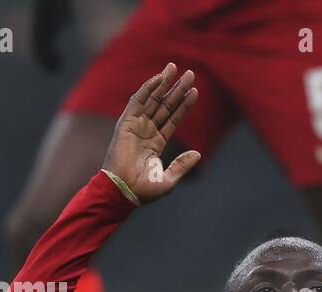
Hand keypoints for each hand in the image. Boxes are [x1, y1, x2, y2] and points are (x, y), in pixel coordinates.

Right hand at [101, 63, 201, 203]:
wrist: (123, 191)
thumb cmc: (143, 191)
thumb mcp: (169, 179)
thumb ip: (182, 165)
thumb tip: (198, 153)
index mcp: (156, 143)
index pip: (173, 119)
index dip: (184, 105)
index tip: (195, 91)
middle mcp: (146, 131)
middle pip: (165, 105)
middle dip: (177, 89)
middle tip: (190, 73)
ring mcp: (136, 126)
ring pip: (153, 99)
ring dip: (164, 83)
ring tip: (176, 68)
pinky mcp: (126, 123)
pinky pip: (138, 101)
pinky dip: (148, 88)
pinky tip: (160, 78)